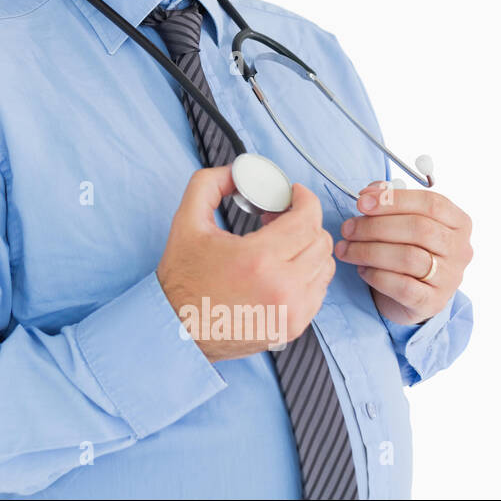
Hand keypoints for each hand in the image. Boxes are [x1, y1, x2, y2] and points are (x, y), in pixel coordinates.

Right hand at [156, 166, 336, 362]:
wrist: (176, 328)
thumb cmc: (182, 277)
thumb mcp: (187, 221)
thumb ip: (209, 184)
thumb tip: (237, 171)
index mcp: (258, 259)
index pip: (307, 219)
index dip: (305, 199)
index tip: (294, 194)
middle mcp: (282, 287)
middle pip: (320, 241)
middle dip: (304, 222)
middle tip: (280, 217)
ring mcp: (291, 311)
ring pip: (325, 267)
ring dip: (308, 248)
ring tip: (281, 244)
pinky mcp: (292, 327)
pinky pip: (318, 291)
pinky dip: (307, 274)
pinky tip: (282, 269)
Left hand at [334, 181, 472, 326]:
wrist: (409, 296)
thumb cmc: (405, 249)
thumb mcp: (402, 221)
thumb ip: (389, 201)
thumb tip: (370, 192)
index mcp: (458, 223)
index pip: (431, 203)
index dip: (393, 200)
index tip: (362, 202)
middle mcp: (460, 250)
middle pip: (419, 229)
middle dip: (375, 226)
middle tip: (348, 228)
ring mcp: (450, 278)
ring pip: (408, 257)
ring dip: (369, 250)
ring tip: (346, 249)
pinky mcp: (433, 302)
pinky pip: (403, 286)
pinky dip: (376, 275)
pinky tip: (362, 270)